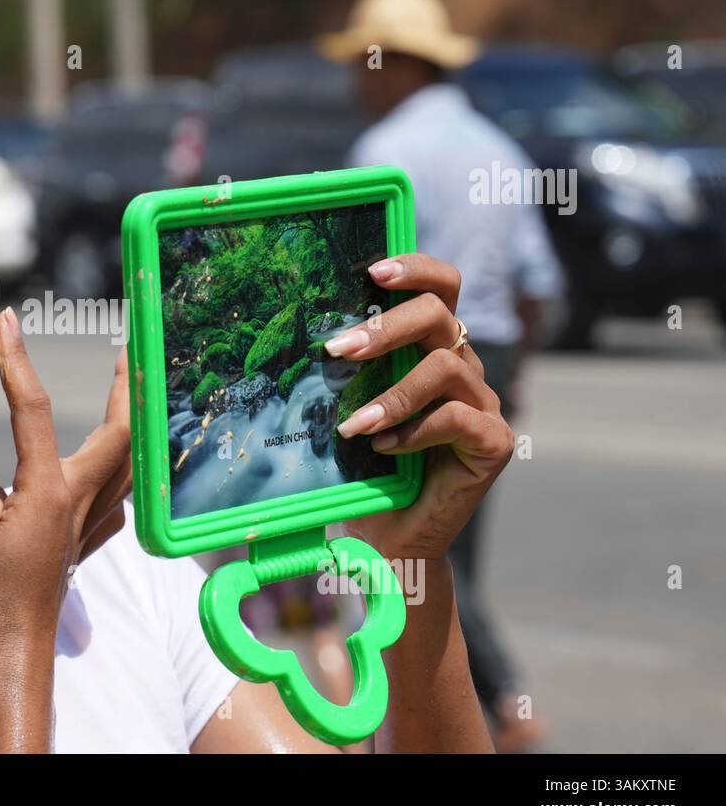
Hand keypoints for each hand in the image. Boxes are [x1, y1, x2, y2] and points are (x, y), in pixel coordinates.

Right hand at [0, 308, 130, 660]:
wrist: (11, 652)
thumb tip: (5, 489)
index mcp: (49, 490)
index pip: (34, 412)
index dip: (20, 363)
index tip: (12, 324)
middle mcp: (80, 501)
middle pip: (122, 431)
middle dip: (128, 385)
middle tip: (129, 348)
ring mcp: (89, 525)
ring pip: (129, 463)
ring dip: (134, 424)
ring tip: (131, 395)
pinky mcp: (84, 545)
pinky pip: (117, 498)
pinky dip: (123, 471)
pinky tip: (115, 469)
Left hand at [325, 253, 513, 561]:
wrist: (390, 535)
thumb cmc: (365, 467)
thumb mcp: (354, 405)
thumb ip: (353, 369)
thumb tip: (312, 330)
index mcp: (434, 347)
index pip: (442, 287)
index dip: (415, 270)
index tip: (371, 272)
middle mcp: (464, 367)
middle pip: (440, 315)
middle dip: (385, 327)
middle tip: (337, 350)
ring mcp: (483, 404)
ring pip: (444, 367)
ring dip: (390, 393)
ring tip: (351, 424)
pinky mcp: (494, 442)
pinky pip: (457, 418)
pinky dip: (413, 431)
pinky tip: (383, 449)